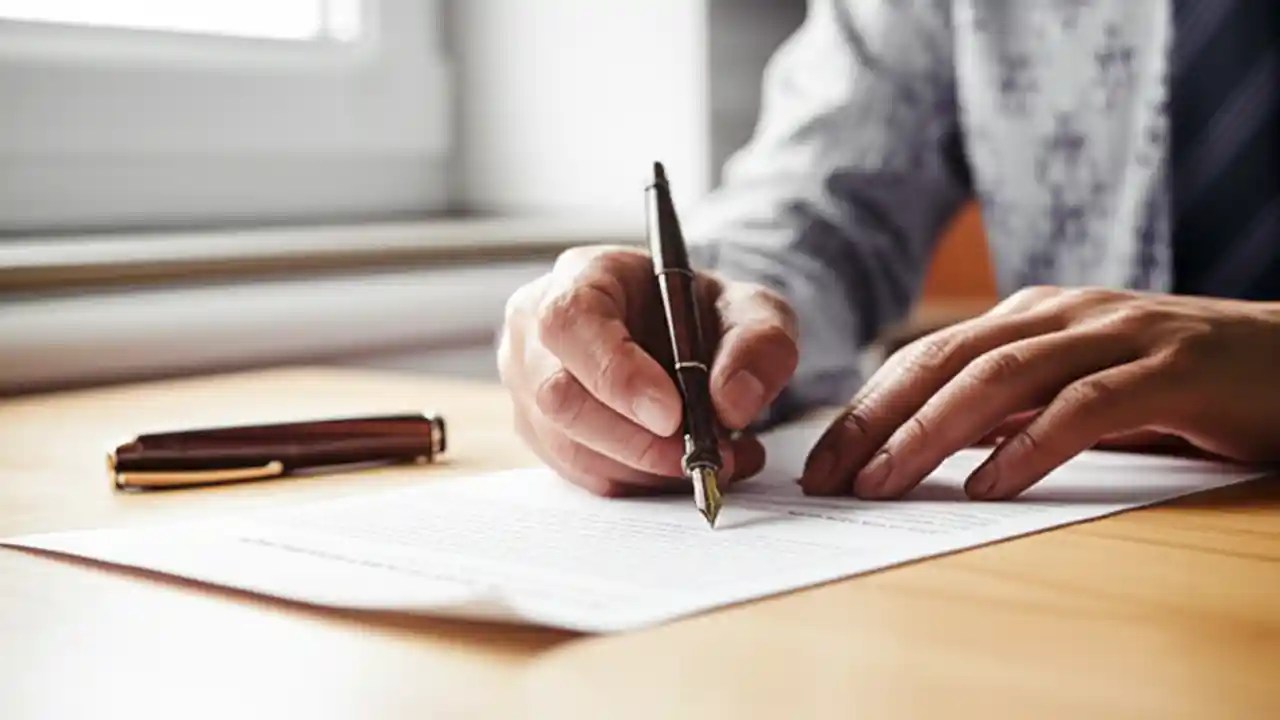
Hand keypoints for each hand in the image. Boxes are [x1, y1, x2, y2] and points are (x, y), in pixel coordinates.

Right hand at [499, 246, 798, 495]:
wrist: (686, 339)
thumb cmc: (704, 316)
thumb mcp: (752, 310)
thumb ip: (758, 344)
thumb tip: (733, 402)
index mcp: (581, 278)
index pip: (571, 321)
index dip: (615, 373)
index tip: (671, 414)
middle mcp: (536, 332)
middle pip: (559, 396)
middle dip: (637, 440)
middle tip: (703, 454)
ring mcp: (528, 388)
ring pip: (569, 447)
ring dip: (647, 468)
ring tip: (714, 459)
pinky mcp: (542, 436)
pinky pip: (581, 475)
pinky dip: (640, 483)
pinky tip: (683, 467)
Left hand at [800, 287, 1279, 499]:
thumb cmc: (1175, 381)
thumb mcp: (1076, 387)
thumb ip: (1012, 407)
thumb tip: (930, 445)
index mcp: (1031, 317)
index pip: (926, 359)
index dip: (866, 409)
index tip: (822, 464)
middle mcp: (1062, 314)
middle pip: (946, 362)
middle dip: (878, 420)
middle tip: (831, 477)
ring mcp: (1116, 335)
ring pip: (1002, 377)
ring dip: (933, 433)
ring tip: (886, 483)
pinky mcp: (1171, 370)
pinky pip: (1085, 406)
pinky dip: (1030, 447)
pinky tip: (989, 487)